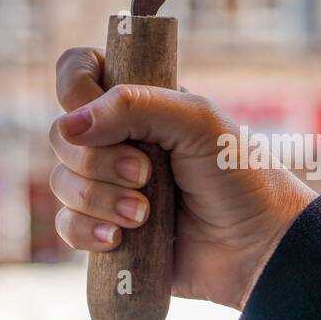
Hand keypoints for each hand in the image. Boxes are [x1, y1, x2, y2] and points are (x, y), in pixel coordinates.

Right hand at [50, 47, 317, 310]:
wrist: (259, 247)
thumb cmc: (239, 174)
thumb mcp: (196, 120)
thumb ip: (132, 106)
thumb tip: (69, 126)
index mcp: (135, 102)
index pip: (77, 72)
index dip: (74, 86)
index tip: (97, 109)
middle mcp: (115, 139)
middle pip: (61, 135)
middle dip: (98, 160)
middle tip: (144, 173)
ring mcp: (108, 186)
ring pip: (62, 182)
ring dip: (101, 199)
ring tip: (145, 214)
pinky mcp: (106, 229)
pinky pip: (67, 225)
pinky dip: (87, 231)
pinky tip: (119, 239)